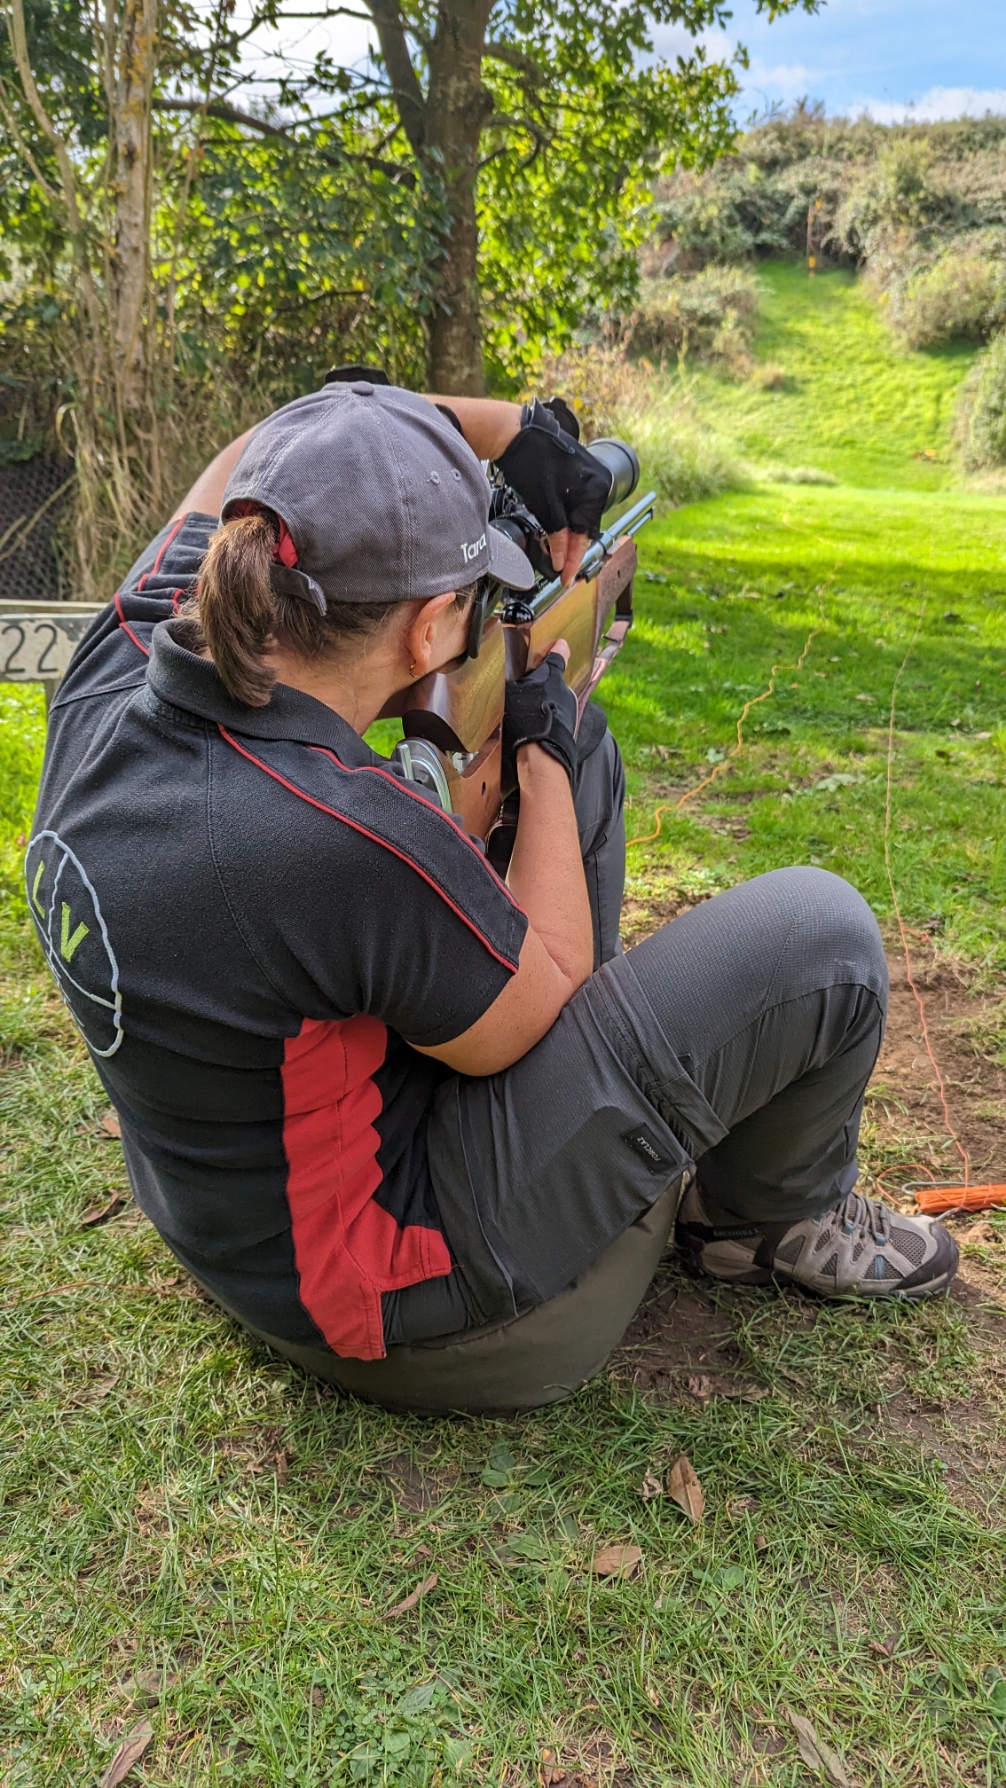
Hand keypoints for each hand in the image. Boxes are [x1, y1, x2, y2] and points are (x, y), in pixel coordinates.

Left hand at [493, 400, 610, 586]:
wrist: (516, 432)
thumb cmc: (531, 463)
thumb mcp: (545, 507)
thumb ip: (556, 536)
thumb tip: (562, 561)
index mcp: (596, 490)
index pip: (585, 534)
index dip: (574, 559)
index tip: (566, 578)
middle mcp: (599, 481)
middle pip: (584, 525)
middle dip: (571, 547)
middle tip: (560, 570)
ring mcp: (590, 474)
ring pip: (579, 514)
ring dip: (566, 532)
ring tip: (555, 551)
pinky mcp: (578, 470)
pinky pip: (575, 501)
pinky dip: (565, 516)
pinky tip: (556, 527)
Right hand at [503, 639, 577, 788]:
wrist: (541, 756)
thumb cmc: (524, 719)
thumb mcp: (509, 693)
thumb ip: (509, 682)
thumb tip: (492, 673)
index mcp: (552, 675)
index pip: (558, 654)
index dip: (557, 648)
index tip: (559, 643)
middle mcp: (565, 690)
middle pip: (554, 681)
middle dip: (542, 685)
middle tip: (525, 691)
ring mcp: (571, 710)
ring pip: (555, 701)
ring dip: (544, 705)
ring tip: (526, 714)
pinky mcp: (570, 728)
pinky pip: (556, 718)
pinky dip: (546, 720)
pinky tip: (532, 729)